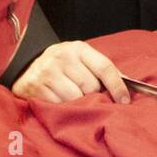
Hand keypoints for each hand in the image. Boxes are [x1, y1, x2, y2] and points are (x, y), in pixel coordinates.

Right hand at [10, 40, 129, 104]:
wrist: (27, 65)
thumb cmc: (62, 64)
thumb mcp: (81, 59)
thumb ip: (102, 70)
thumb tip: (129, 85)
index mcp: (78, 48)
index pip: (104, 67)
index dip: (117, 86)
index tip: (125, 100)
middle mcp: (62, 58)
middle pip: (91, 86)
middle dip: (93, 95)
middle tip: (89, 96)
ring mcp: (47, 72)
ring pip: (75, 98)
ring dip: (78, 103)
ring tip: (74, 98)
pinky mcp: (36, 88)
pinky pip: (59, 106)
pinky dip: (63, 108)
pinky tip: (60, 101)